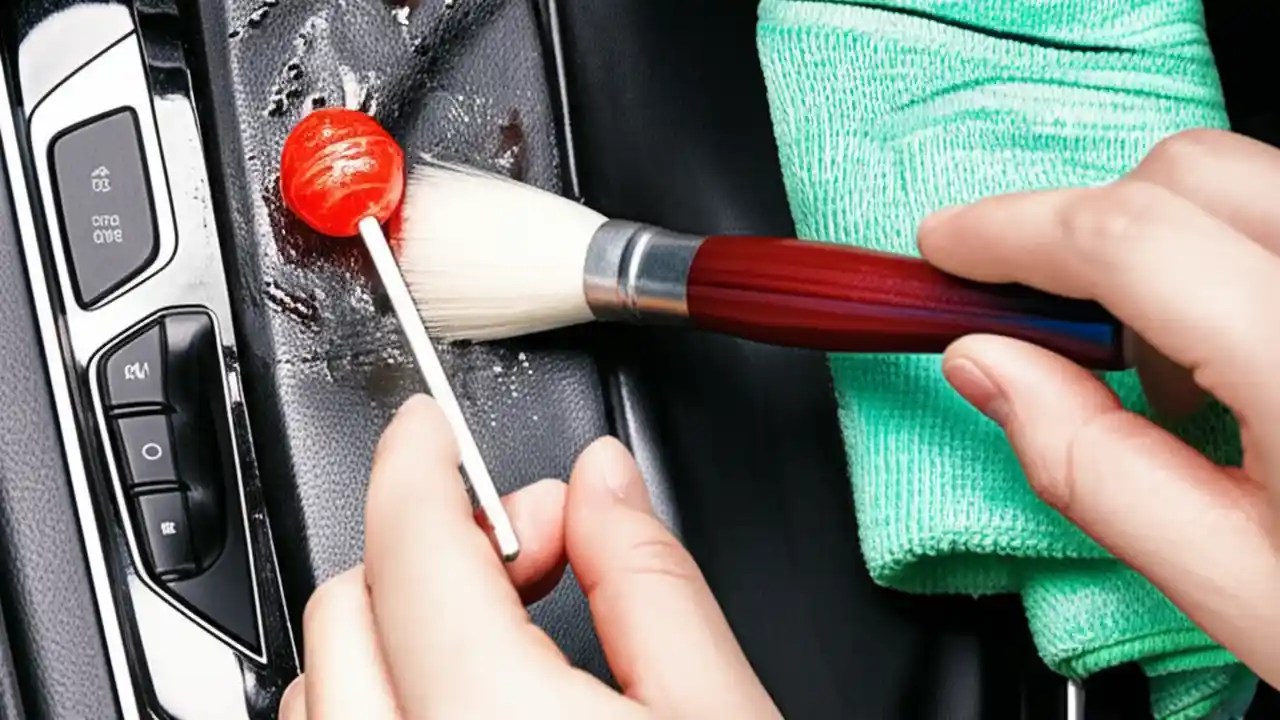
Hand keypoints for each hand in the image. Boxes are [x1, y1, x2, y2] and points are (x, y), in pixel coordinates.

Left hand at [278, 395, 779, 718]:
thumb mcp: (723, 713)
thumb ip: (650, 581)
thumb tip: (604, 479)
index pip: (410, 548)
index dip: (416, 461)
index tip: (428, 428)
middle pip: (347, 608)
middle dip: (427, 547)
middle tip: (537, 546)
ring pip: (316, 687)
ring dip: (391, 628)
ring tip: (500, 630)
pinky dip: (376, 697)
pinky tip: (459, 700)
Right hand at [917, 129, 1279, 685]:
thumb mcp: (1236, 584)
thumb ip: (1090, 463)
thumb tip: (988, 367)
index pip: (1128, 238)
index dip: (1012, 232)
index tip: (949, 249)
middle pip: (1187, 173)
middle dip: (1086, 230)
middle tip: (1044, 323)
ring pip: (1249, 181)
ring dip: (1162, 246)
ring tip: (1166, 374)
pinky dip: (1231, 258)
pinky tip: (1239, 360)